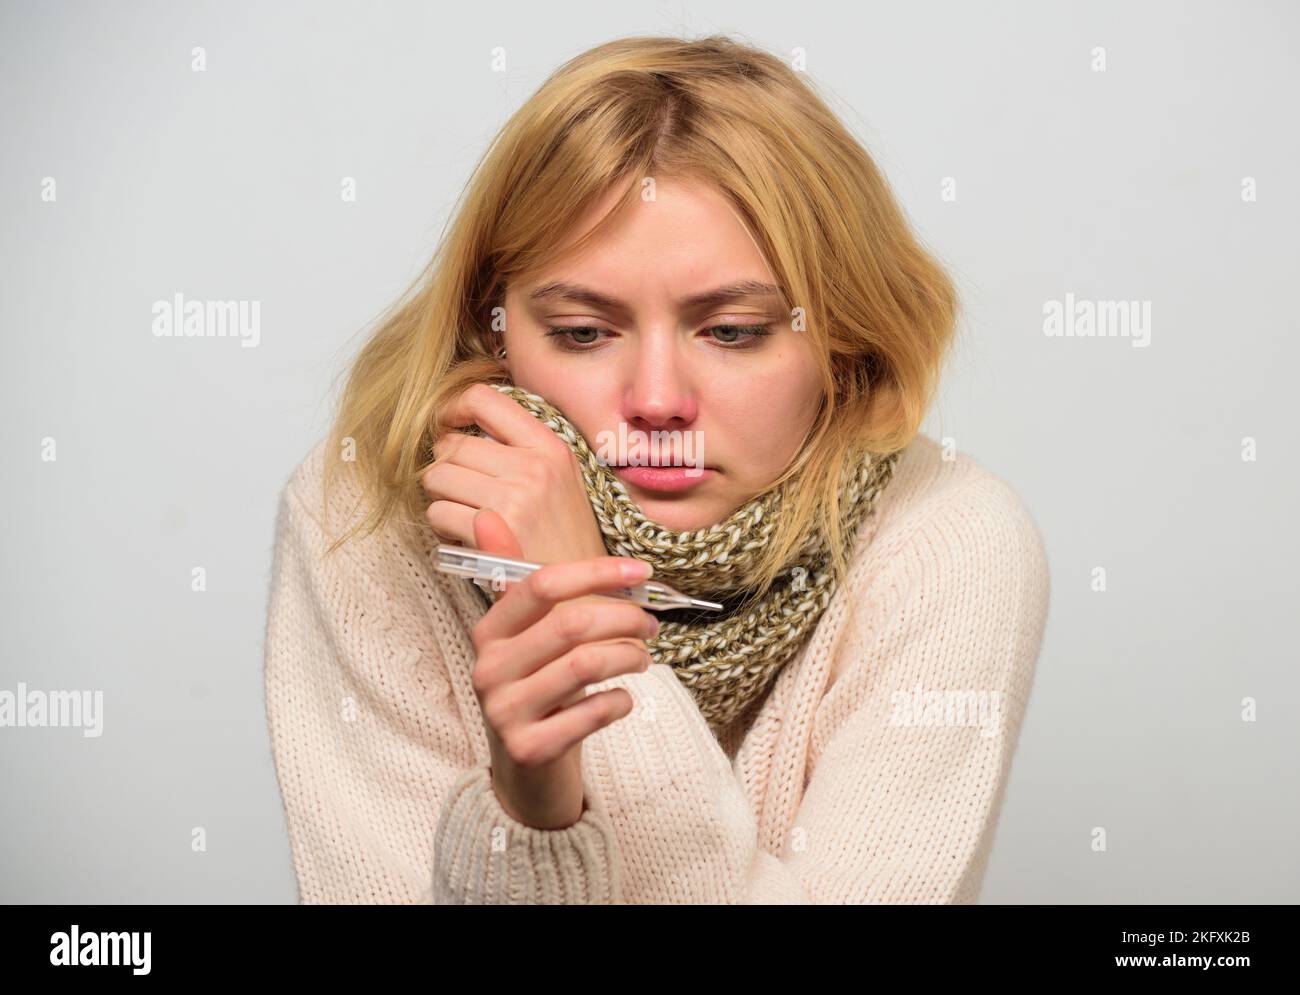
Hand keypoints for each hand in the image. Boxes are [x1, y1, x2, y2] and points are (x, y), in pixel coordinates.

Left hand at [422, 383, 607, 565]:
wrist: (582, 592)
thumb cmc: (565, 538)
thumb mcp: (560, 480)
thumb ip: (519, 449)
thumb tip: (459, 429)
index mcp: (550, 446)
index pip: (483, 398)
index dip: (451, 409)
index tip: (446, 428)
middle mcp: (533, 464)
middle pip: (452, 445)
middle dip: (445, 469)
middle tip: (461, 491)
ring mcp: (514, 496)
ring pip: (437, 477)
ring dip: (441, 498)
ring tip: (465, 515)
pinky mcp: (493, 529)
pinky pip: (439, 512)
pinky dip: (444, 527)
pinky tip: (468, 537)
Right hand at [468, 508, 657, 829]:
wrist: (526, 770)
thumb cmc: (537, 690)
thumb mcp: (524, 637)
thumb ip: (516, 583)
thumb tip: (489, 516)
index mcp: (489, 631)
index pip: (539, 584)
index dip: (595, 572)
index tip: (641, 571)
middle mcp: (488, 668)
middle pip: (569, 623)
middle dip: (624, 618)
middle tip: (652, 624)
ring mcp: (505, 711)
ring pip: (584, 665)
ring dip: (628, 656)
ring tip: (644, 658)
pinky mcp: (529, 749)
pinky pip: (591, 713)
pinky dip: (619, 701)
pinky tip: (624, 698)